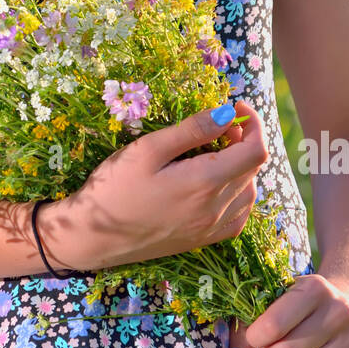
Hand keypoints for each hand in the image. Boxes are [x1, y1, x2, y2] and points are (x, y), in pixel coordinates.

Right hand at [70, 99, 269, 268]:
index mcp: (205, 183)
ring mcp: (211, 229)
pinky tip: (218, 184)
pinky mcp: (202, 241)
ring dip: (242, 166)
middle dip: (244, 140)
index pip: (255, 151)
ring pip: (249, 192)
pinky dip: (239, 193)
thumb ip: (192, 130)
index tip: (236, 106)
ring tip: (215, 151)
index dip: (254, 124)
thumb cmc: (114, 187)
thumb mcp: (148, 149)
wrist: (92, 236)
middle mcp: (216, 209)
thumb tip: (227, 113)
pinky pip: (238, 215)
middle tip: (218, 125)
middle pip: (252, 169)